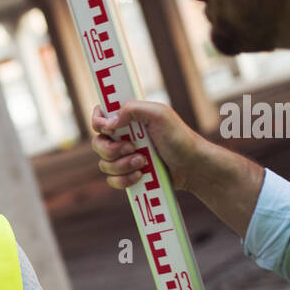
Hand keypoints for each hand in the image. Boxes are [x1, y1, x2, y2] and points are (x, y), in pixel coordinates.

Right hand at [90, 100, 204, 191]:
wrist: (191, 167)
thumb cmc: (179, 138)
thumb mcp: (159, 114)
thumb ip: (133, 109)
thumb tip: (109, 123)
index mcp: (129, 119)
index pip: (101, 116)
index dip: (98, 122)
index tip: (108, 129)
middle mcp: (123, 137)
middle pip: (98, 143)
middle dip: (111, 150)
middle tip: (132, 148)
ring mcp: (124, 157)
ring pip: (104, 164)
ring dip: (122, 165)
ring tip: (142, 163)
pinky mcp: (128, 175)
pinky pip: (112, 180)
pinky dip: (124, 180)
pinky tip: (140, 176)